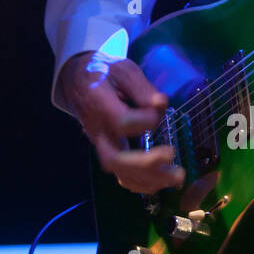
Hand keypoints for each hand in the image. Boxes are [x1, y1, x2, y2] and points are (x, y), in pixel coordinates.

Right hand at [59, 51, 181, 193]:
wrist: (77, 80)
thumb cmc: (104, 72)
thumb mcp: (123, 69)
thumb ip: (142, 88)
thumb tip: (161, 104)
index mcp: (99, 103)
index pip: (122, 122)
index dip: (145, 120)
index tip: (159, 107)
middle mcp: (97, 129)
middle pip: (116, 158)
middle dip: (146, 165)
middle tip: (173, 157)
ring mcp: (100, 143)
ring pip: (118, 172)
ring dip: (148, 179)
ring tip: (176, 177)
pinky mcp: (106, 150)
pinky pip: (120, 175)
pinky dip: (140, 183)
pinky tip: (161, 182)